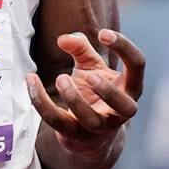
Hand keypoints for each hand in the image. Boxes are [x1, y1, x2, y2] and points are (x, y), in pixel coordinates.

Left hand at [25, 28, 144, 155]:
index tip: (103, 34)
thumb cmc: (93, 91)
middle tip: (90, 75)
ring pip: (89, 118)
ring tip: (61, 78)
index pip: (138, 65)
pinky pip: (56, 120)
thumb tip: (63, 39)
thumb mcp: (91, 66)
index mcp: (129, 87)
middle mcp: (121, 111)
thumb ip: (80, 48)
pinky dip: (41, 100)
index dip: (124, 47)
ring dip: (74, 98)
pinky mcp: (75, 135)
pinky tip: (30, 80)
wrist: (87, 135)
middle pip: (124, 105)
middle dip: (106, 91)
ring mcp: (99, 127)